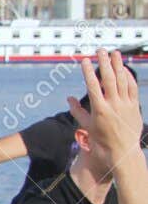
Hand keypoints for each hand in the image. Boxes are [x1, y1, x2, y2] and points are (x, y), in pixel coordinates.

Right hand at [69, 50, 143, 174]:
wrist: (122, 152)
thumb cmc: (102, 141)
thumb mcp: (87, 126)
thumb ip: (77, 111)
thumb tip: (68, 97)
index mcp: (100, 110)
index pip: (93, 86)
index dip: (88, 72)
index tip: (84, 60)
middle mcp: (113, 105)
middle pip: (109, 78)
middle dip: (104, 62)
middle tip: (100, 50)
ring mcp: (125, 105)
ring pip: (122, 80)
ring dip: (118, 65)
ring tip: (114, 53)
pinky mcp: (134, 106)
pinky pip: (132, 88)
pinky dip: (128, 77)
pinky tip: (124, 69)